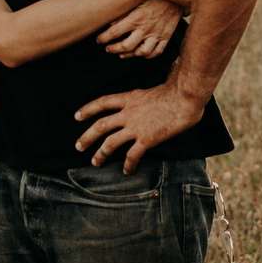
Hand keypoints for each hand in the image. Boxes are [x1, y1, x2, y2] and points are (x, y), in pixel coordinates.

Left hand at [73, 83, 204, 172]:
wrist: (184, 98)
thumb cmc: (175, 92)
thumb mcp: (150, 91)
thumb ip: (141, 98)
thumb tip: (140, 99)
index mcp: (129, 98)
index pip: (102, 102)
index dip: (88, 109)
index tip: (77, 116)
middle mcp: (128, 113)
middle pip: (100, 125)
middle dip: (87, 136)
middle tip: (78, 146)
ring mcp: (136, 127)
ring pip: (111, 142)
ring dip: (101, 153)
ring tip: (95, 162)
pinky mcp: (147, 139)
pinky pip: (132, 155)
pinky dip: (128, 164)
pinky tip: (127, 171)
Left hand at [97, 0, 182, 59]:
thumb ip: (124, 11)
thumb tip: (110, 20)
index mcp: (136, 18)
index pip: (114, 32)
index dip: (103, 38)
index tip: (99, 40)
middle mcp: (145, 28)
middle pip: (126, 46)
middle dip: (114, 49)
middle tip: (108, 48)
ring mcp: (156, 34)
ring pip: (141, 52)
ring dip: (130, 55)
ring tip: (122, 53)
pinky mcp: (166, 36)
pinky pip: (157, 52)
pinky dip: (148, 56)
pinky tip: (141, 53)